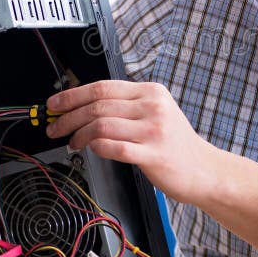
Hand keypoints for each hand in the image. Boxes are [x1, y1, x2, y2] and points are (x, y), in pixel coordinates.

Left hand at [45, 80, 219, 203]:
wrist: (203, 169)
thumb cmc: (175, 143)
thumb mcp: (156, 112)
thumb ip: (127, 106)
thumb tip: (83, 106)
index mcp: (151, 92)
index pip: (102, 87)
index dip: (73, 95)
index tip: (54, 104)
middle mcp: (153, 106)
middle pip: (98, 105)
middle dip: (68, 117)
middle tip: (54, 127)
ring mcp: (154, 130)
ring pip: (101, 125)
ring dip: (78, 135)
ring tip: (72, 143)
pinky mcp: (153, 154)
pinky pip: (114, 147)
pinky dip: (96, 148)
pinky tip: (91, 150)